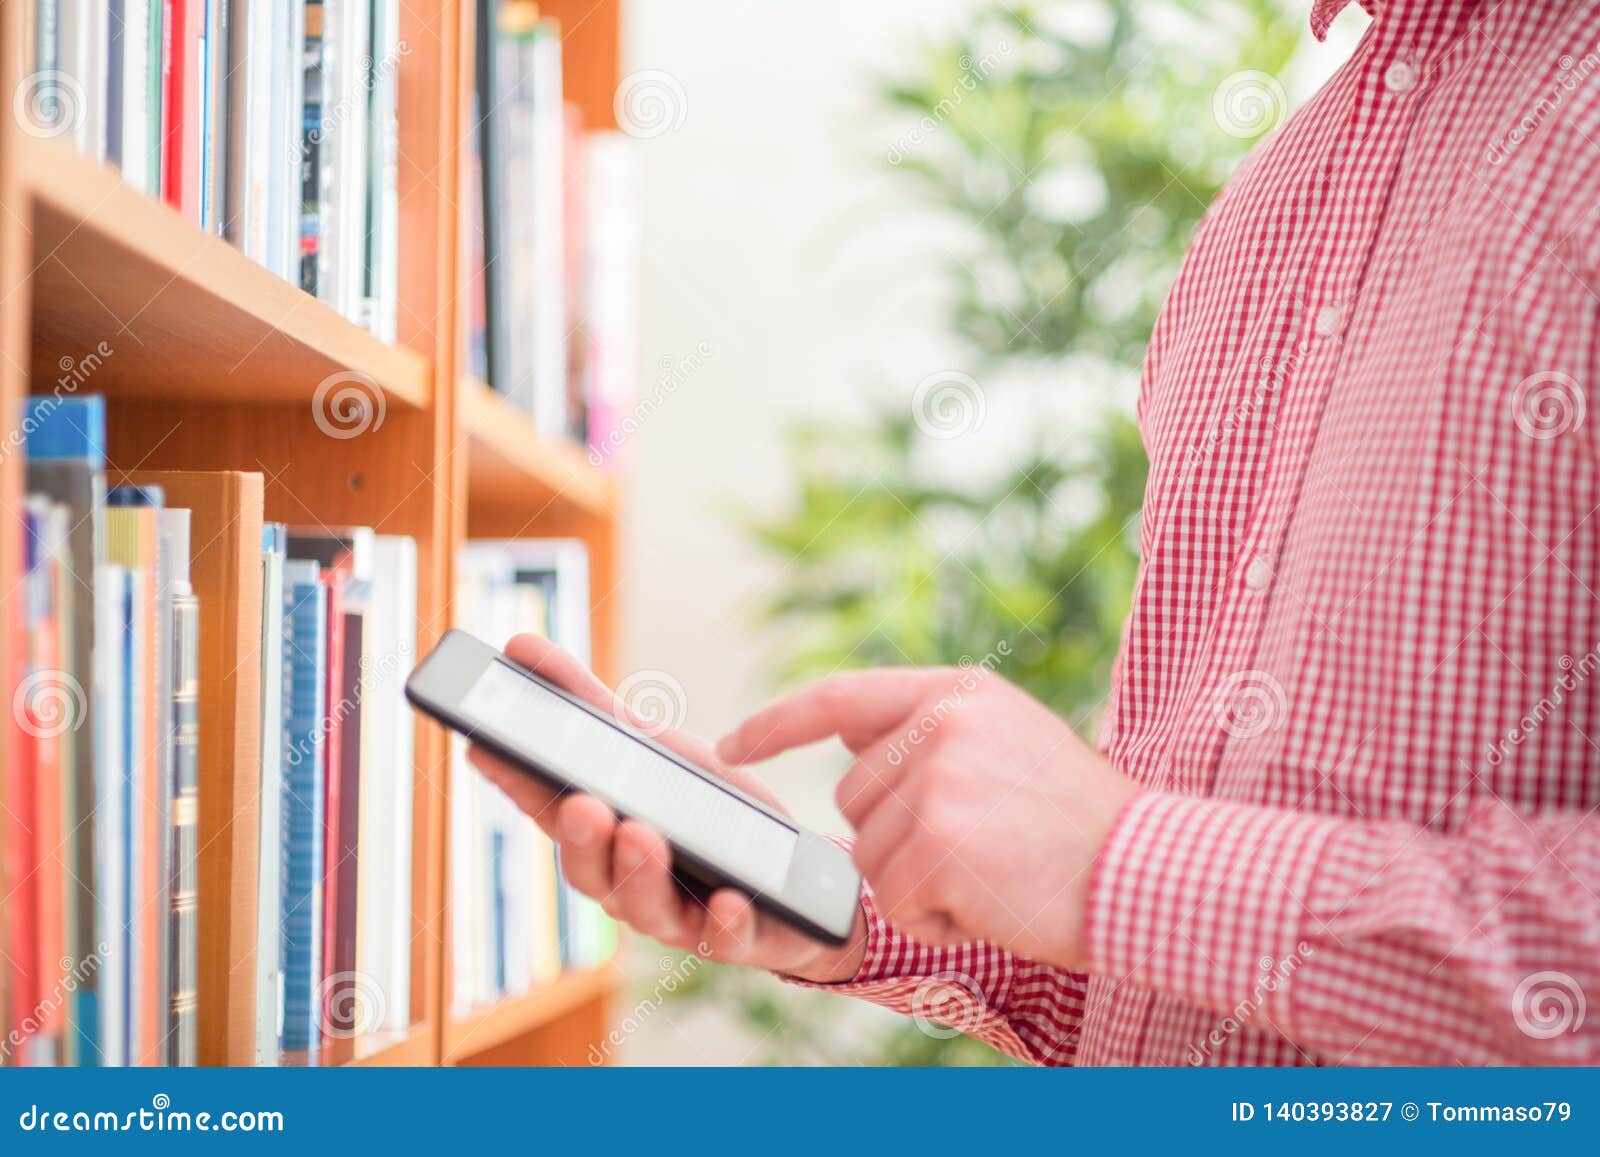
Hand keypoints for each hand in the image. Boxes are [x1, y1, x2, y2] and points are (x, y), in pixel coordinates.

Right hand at [467, 634, 868, 983]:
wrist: (792, 870)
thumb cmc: (702, 807)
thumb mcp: (653, 747)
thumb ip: (588, 704)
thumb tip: (519, 646)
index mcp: (598, 834)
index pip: (544, 808)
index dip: (513, 781)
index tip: (483, 744)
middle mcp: (624, 882)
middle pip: (587, 870)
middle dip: (582, 837)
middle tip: (585, 802)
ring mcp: (678, 915)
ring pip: (645, 909)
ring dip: (640, 873)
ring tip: (644, 835)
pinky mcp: (737, 937)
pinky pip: (725, 941)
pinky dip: (722, 923)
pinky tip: (730, 899)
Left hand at [716, 665, 1142, 971]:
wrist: (1146, 871)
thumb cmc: (1081, 819)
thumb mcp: (1011, 737)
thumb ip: (934, 731)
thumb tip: (854, 746)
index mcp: (956, 692)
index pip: (841, 697)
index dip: (778, 722)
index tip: (732, 745)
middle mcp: (941, 726)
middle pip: (853, 793)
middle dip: (893, 832)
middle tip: (978, 844)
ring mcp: (936, 784)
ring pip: (868, 852)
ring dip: (917, 880)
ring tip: (992, 868)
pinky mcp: (935, 847)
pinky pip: (895, 900)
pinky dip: (934, 917)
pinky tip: (991, 897)